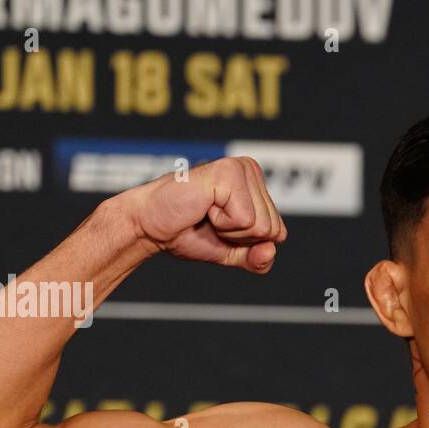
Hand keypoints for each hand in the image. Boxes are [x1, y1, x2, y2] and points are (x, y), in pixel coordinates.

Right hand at [114, 156, 286, 272]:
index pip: (278, 232)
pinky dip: (222, 224)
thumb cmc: (187, 232)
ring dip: (229, 230)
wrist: (151, 227)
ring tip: (206, 213)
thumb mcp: (233, 252)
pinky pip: (245, 220)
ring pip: (261, 226)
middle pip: (272, 229)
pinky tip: (204, 207)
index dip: (247, 242)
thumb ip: (258, 258)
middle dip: (239, 237)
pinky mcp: (229, 173)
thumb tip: (271, 250)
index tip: (220, 228)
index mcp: (256, 184)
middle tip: (210, 221)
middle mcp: (251, 170)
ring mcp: (241, 168)